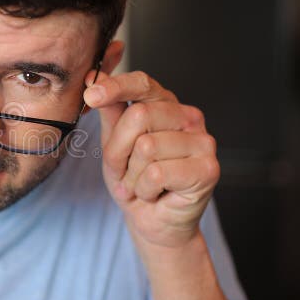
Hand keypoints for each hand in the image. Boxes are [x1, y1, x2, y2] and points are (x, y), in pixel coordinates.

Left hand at [83, 70, 219, 248]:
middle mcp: (188, 117)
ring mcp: (202, 141)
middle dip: (118, 151)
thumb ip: (110, 112)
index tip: (91, 94)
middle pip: (139, 116)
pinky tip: (155, 193)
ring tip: (141, 184)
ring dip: (132, 175)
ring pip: (146, 147)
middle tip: (123, 172)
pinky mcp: (208, 169)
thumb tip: (94, 78)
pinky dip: (145, 189)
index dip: (116, 86)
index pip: (142, 83)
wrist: (153, 221)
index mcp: (165, 105)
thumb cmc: (135, 180)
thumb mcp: (114, 145)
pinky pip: (157, 173)